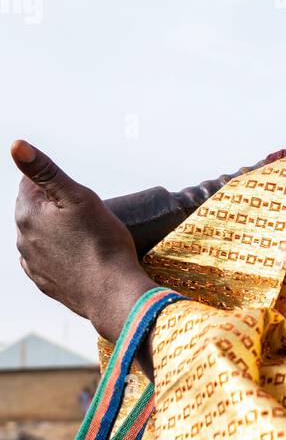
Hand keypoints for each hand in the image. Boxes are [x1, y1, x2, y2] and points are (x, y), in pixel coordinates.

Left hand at [13, 140, 157, 341]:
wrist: (114, 293)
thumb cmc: (102, 243)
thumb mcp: (78, 196)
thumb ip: (45, 170)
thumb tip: (16, 146)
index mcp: (27, 215)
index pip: (30, 184)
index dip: (57, 185)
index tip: (78, 196)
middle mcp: (22, 240)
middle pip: (35, 210)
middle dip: (55, 207)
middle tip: (87, 215)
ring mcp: (33, 264)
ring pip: (40, 235)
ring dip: (57, 231)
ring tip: (87, 236)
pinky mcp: (45, 283)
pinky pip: (46, 260)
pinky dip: (59, 254)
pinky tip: (78, 257)